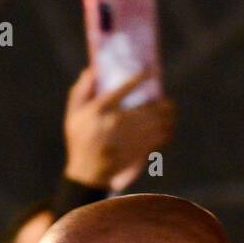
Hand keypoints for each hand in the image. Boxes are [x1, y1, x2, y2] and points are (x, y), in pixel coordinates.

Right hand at [63, 67, 174, 189]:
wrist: (88, 172)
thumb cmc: (80, 140)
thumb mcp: (73, 114)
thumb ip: (81, 91)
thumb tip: (92, 69)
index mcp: (100, 109)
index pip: (125, 88)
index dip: (141, 77)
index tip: (151, 72)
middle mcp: (116, 121)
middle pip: (149, 107)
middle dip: (162, 102)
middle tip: (165, 99)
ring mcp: (129, 137)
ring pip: (158, 122)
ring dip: (168, 115)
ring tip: (170, 110)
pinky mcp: (138, 150)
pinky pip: (159, 137)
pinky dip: (167, 131)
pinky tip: (168, 126)